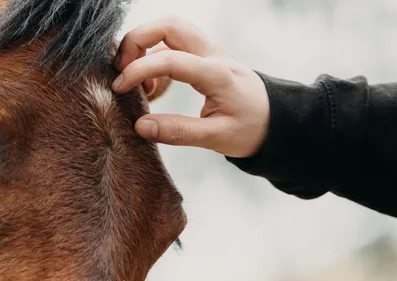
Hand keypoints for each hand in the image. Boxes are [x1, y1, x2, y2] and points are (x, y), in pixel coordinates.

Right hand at [113, 19, 270, 158]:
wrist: (277, 119)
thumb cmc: (250, 129)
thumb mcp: (217, 139)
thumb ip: (179, 132)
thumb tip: (140, 126)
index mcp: (216, 74)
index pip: (170, 59)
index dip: (138, 71)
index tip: (119, 89)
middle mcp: (212, 54)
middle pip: (167, 25)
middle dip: (136, 41)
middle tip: (121, 71)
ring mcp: (209, 51)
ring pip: (169, 29)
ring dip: (143, 47)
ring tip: (136, 84)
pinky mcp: (204, 57)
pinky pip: (173, 45)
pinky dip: (154, 58)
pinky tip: (153, 89)